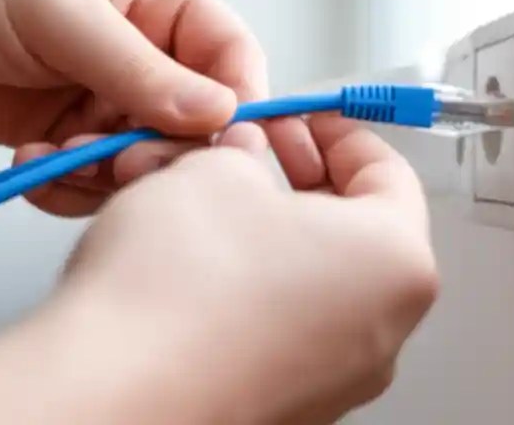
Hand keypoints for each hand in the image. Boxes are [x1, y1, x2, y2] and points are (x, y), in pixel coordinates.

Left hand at [0, 0, 324, 214]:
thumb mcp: (61, 14)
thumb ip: (137, 67)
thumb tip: (219, 115)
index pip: (233, 57)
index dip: (239, 106)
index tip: (220, 148)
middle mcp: (149, 52)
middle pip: (197, 124)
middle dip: (161, 152)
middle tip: (115, 161)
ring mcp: (111, 99)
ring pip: (147, 161)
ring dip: (106, 175)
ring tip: (55, 158)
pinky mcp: (73, 138)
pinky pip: (96, 182)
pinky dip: (70, 188)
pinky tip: (28, 163)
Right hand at [49, 117, 437, 422]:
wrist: (117, 395)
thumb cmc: (177, 297)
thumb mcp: (216, 171)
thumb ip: (245, 152)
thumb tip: (242, 157)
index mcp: (396, 264)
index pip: (388, 171)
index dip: (331, 129)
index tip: (295, 117)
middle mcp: (379, 332)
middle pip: (341, 228)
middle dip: (278, 179)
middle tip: (237, 153)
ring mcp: (329, 379)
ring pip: (293, 277)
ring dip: (243, 229)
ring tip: (183, 200)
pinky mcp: (278, 404)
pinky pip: (265, 326)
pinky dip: (229, 286)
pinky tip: (174, 262)